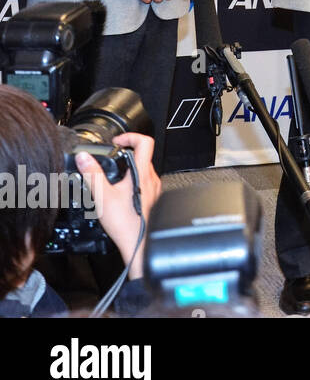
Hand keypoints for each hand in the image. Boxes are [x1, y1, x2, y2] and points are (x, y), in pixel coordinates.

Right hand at [76, 133, 160, 279]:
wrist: (138, 244)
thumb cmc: (125, 223)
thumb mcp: (102, 196)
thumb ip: (93, 174)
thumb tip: (84, 158)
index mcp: (142, 173)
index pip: (145, 142)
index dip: (130, 136)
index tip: (117, 141)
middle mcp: (151, 179)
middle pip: (143, 156)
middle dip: (125, 154)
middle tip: (111, 159)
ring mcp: (154, 189)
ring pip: (143, 170)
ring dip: (128, 169)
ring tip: (112, 177)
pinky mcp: (153, 199)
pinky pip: (143, 183)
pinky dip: (131, 182)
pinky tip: (119, 193)